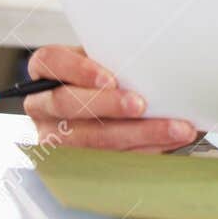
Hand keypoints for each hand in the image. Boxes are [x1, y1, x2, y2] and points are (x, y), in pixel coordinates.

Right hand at [22, 46, 197, 151]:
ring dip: (137, 134)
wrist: (102, 107)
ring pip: (89, 137)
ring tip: (174, 129)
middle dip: (107, 105)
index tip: (110, 78)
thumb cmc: (107, 77)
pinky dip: (143, 150)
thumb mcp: (105, 61)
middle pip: (66, 104)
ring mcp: (54, 136)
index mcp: (46, 72)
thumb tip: (158, 57)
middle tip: (141, 104)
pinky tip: (168, 143)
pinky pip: (107, 159)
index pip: (49, 62)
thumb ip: (118, 59)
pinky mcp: (74, 161)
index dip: (77, 69)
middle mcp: (43, 106)